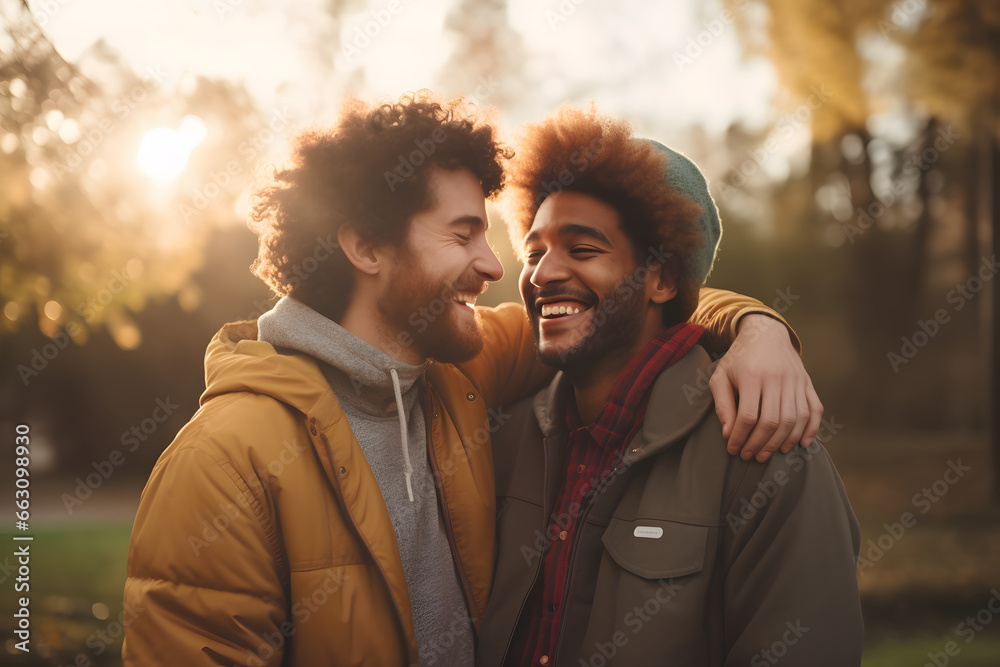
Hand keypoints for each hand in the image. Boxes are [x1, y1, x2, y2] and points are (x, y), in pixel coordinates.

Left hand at [708, 314, 822, 461]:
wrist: (765, 333)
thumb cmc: (738, 358)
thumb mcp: (721, 376)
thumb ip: (723, 404)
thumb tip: (728, 434)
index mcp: (752, 375)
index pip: (749, 416)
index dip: (740, 437)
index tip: (733, 448)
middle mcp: (777, 378)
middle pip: (773, 421)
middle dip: (760, 444)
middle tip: (749, 456)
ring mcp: (796, 380)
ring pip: (794, 419)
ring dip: (782, 442)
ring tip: (767, 454)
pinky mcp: (807, 383)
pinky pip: (814, 410)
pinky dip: (810, 430)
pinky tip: (799, 445)